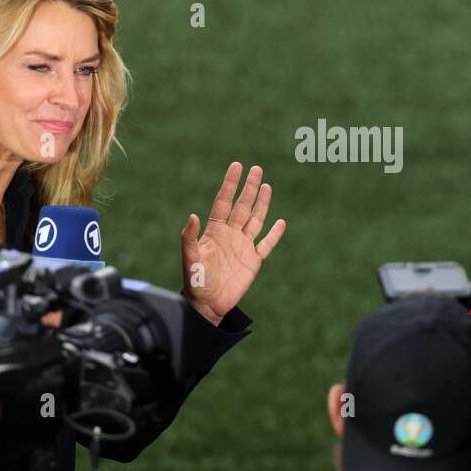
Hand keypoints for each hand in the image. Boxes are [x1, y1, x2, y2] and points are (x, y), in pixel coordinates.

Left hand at [181, 162, 286, 324]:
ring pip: (255, 219)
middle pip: (242, 205)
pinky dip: (274, 234)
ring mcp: (243, 246)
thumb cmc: (195, 280)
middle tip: (256, 168)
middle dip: (249, 187)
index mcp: (215, 230)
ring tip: (266, 185)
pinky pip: (266, 244)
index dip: (230, 184)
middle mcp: (230, 234)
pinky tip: (280, 222)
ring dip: (261, 203)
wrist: (207, 304)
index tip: (236, 166)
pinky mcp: (253, 261)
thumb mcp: (190, 257)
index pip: (224, 201)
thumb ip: (189, 236)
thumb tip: (193, 215)